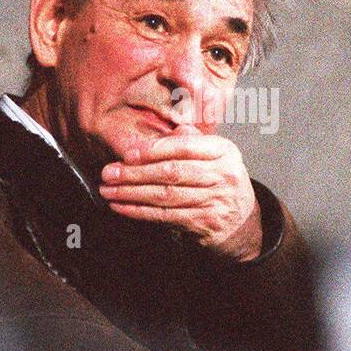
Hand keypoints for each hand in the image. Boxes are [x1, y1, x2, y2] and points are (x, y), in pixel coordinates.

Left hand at [98, 125, 262, 261]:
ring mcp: (216, 201)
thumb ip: (191, 141)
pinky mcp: (205, 223)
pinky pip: (166, 216)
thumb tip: (168, 127)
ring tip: (108, 190)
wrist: (242, 222)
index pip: (185, 147)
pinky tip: (122, 207)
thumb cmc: (220, 182)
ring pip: (166, 195)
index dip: (154, 149)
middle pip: (172, 172)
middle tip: (109, 173)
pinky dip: (140, 212)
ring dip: (132, 194)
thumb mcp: (214, 156)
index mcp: (223, 151)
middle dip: (135, 173)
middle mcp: (222, 175)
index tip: (127, 154)